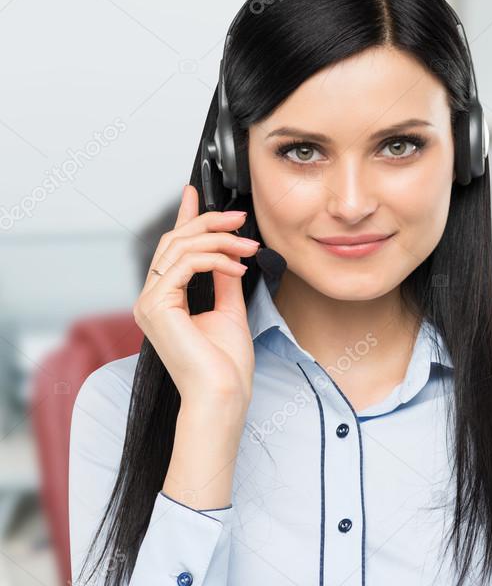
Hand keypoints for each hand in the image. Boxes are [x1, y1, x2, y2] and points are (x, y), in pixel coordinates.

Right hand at [133, 184, 259, 412]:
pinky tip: (238, 266)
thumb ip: (224, 279)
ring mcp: (149, 302)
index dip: (184, 218)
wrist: (223, 393)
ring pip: (181, 248)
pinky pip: (186, 265)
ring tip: (249, 247)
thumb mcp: (229, 310)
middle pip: (175, 242)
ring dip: (221, 240)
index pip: (173, 249)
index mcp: (165, 299)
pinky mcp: (156, 306)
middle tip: (240, 218)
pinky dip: (216, 259)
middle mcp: (151, 298)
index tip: (194, 193)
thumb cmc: (226, 364)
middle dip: (210, 223)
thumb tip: (229, 254)